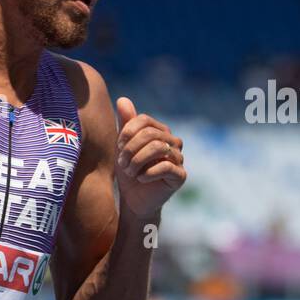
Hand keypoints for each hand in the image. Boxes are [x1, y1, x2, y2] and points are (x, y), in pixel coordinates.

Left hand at [114, 97, 185, 218]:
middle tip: (122, 164)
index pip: (144, 120)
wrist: (134, 199)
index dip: (128, 132)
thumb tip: (122, 99)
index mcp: (160, 132)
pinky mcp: (180, 175)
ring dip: (138, 161)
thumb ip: (125, 125)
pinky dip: (148, 173)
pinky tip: (140, 179)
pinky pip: (166, 167)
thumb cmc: (129, 171)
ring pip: (158, 148)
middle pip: (150, 134)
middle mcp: (173, 142)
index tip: (118, 148)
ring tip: (129, 172)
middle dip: (131, 149)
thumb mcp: (123, 147)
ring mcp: (179, 158)